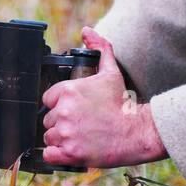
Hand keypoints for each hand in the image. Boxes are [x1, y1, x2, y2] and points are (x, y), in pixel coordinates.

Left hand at [41, 27, 166, 167]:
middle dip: (61, 122)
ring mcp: (66, 133)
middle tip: (81, 124)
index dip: (59, 105)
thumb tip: (87, 31)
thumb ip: (99, 49)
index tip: (74, 109)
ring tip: (80, 136)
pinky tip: (72, 149)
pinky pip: (49, 154)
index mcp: (68, 91)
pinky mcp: (69, 152)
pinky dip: (58, 154)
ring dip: (61, 139)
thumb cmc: (123, 104)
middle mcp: (63, 111)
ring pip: (49, 137)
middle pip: (48, 119)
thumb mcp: (111, 72)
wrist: (137, 132)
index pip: (48, 99)